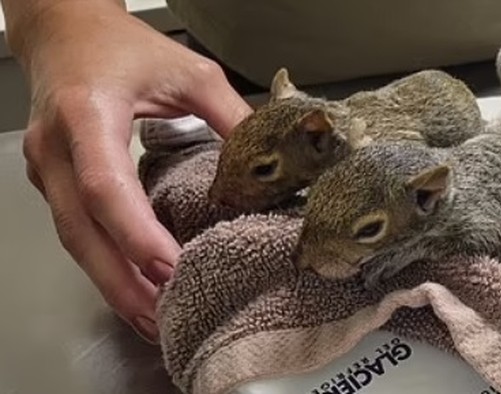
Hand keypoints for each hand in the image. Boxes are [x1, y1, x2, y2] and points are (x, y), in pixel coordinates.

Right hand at [9, 1, 251, 341]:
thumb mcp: (189, 72)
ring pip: (75, 242)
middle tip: (164, 317)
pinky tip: (134, 290)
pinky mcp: (54, 184)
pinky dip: (105, 267)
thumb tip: (274, 161)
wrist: (64, 31)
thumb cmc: (119, 47)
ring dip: (113, 285)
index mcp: (87, 115)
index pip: (106, 186)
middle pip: (82, 232)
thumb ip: (232, 116)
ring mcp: (48, 171)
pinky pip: (76, 234)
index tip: (170, 266)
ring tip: (154, 320)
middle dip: (123, 282)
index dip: (136, 233)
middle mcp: (57, 150)